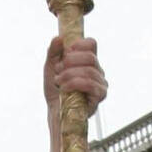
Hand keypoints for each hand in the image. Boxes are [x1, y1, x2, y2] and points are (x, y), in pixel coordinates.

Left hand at [44, 37, 107, 151]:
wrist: (56, 113)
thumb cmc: (55, 91)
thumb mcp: (50, 70)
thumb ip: (53, 53)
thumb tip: (58, 38)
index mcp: (88, 61)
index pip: (91, 44)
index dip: (78, 44)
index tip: (65, 52)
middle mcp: (97, 71)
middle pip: (90, 56)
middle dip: (70, 62)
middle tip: (58, 71)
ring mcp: (101, 83)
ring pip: (89, 70)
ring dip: (69, 75)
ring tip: (58, 82)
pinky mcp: (99, 96)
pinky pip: (90, 84)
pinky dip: (74, 83)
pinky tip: (64, 88)